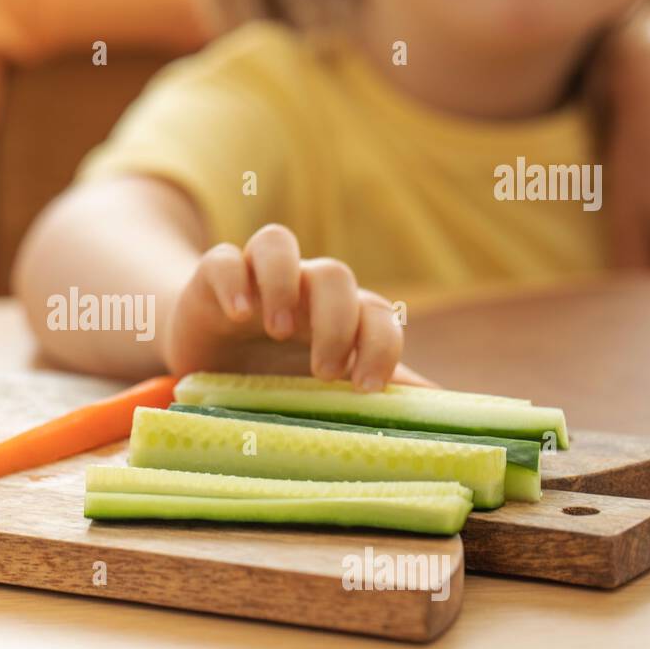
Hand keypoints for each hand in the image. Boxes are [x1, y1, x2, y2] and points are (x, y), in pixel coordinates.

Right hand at [158, 223, 431, 388]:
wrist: (207, 360)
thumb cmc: (273, 373)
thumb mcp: (321, 389)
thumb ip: (378, 386)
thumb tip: (442, 405)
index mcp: (339, 314)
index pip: (377, 313)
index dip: (380, 345)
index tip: (366, 389)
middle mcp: (303, 287)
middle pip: (333, 275)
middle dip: (336, 322)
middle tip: (324, 372)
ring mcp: (256, 277)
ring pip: (277, 243)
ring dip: (284, 283)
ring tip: (278, 330)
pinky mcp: (211, 277)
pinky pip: (224, 258)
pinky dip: (233, 279)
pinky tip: (237, 313)